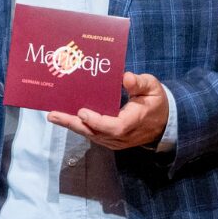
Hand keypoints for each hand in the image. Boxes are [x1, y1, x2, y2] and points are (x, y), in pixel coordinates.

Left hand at [47, 71, 168, 150]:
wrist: (164, 122)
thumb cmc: (156, 100)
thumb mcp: (152, 87)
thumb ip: (139, 83)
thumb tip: (125, 77)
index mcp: (134, 121)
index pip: (114, 126)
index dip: (97, 121)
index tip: (82, 111)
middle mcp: (123, 135)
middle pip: (96, 133)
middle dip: (73, 124)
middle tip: (53, 115)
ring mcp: (116, 141)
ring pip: (91, 135)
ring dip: (72, 126)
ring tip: (53, 116)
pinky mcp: (111, 140)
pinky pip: (93, 135)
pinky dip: (79, 127)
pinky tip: (65, 119)